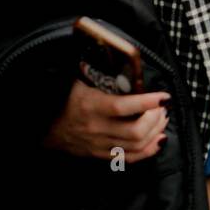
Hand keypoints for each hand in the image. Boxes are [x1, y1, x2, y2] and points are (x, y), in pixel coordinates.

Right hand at [41, 78, 170, 162]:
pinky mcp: (102, 155)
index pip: (123, 107)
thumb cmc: (63, 100)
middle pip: (135, 131)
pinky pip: (131, 158)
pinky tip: (159, 139)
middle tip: (162, 107)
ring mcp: (100, 144)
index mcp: (90, 106)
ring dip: (156, 132)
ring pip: (137, 145)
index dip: (147, 102)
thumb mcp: (76, 80)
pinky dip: (149, 150)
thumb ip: (95, 69)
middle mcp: (96, 128)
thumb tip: (115, 52)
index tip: (163, 96)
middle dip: (156, 119)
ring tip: (162, 119)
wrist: (45, 128)